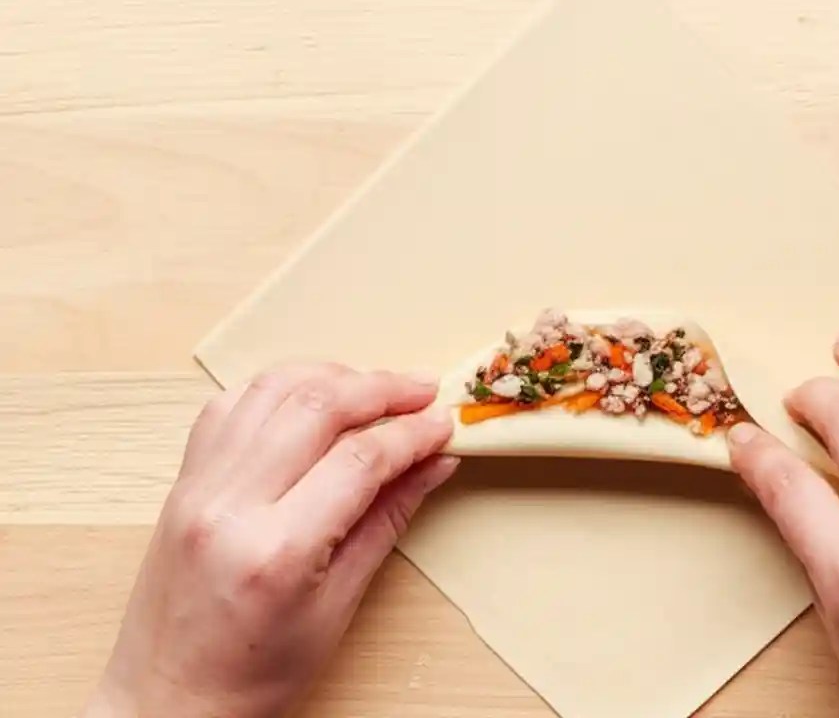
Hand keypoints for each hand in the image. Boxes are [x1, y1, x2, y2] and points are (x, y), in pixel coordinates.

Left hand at [84, 364, 456, 717]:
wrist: (168, 702)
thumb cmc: (253, 674)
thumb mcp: (338, 606)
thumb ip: (386, 521)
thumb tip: (432, 465)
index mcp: (276, 550)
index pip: (359, 458)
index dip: (412, 433)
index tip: (444, 425)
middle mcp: (229, 506)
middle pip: (316, 406)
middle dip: (380, 388)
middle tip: (422, 392)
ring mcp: (198, 488)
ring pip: (270, 389)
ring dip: (331, 377)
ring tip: (374, 388)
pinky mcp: (182, 482)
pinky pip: (230, 406)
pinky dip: (278, 389)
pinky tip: (311, 400)